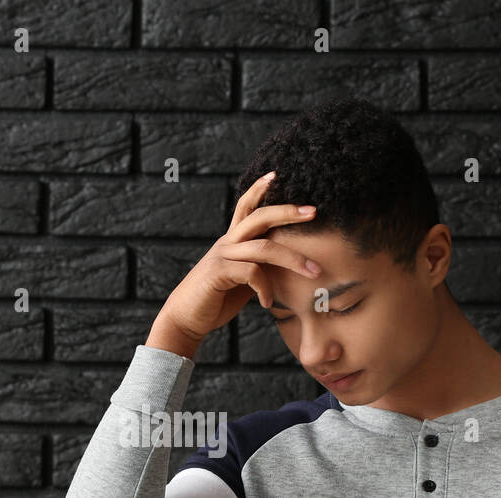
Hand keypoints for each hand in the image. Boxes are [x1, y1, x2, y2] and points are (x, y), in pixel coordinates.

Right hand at [151, 171, 319, 344]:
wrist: (185, 320)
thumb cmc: (216, 301)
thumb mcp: (242, 280)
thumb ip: (259, 268)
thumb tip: (288, 266)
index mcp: (232, 241)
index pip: (246, 207)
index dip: (259, 189)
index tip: (277, 174)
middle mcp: (226, 243)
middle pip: (259, 217)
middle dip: (288, 212)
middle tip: (313, 212)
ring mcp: (221, 256)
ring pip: (264, 248)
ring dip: (293, 260)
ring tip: (314, 272)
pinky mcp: (218, 273)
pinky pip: (252, 273)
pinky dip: (266, 289)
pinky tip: (268, 303)